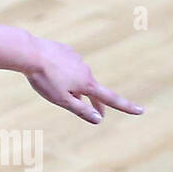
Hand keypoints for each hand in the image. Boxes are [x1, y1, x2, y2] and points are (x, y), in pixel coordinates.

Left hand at [26, 38, 143, 123]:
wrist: (31, 53)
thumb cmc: (45, 79)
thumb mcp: (61, 100)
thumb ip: (80, 109)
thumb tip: (98, 119)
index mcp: (87, 84)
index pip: (110, 99)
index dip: (126, 106)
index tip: (141, 111)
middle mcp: (86, 70)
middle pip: (92, 89)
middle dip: (95, 102)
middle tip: (99, 112)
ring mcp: (77, 59)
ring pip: (78, 77)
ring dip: (75, 86)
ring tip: (58, 89)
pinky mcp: (67, 51)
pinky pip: (68, 65)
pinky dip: (64, 72)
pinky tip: (52, 72)